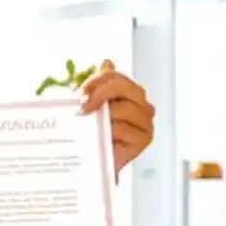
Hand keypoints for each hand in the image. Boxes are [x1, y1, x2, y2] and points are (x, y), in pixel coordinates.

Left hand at [78, 59, 154, 176]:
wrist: (94, 164)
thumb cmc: (91, 133)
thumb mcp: (89, 106)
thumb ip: (97, 85)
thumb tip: (107, 62)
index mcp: (129, 92)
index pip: (116, 76)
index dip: (96, 81)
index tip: (80, 94)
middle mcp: (142, 104)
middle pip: (122, 86)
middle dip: (99, 93)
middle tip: (83, 107)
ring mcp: (145, 121)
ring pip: (122, 108)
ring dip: (102, 117)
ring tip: (91, 126)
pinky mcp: (144, 139)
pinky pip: (123, 128)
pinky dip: (109, 132)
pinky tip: (103, 139)